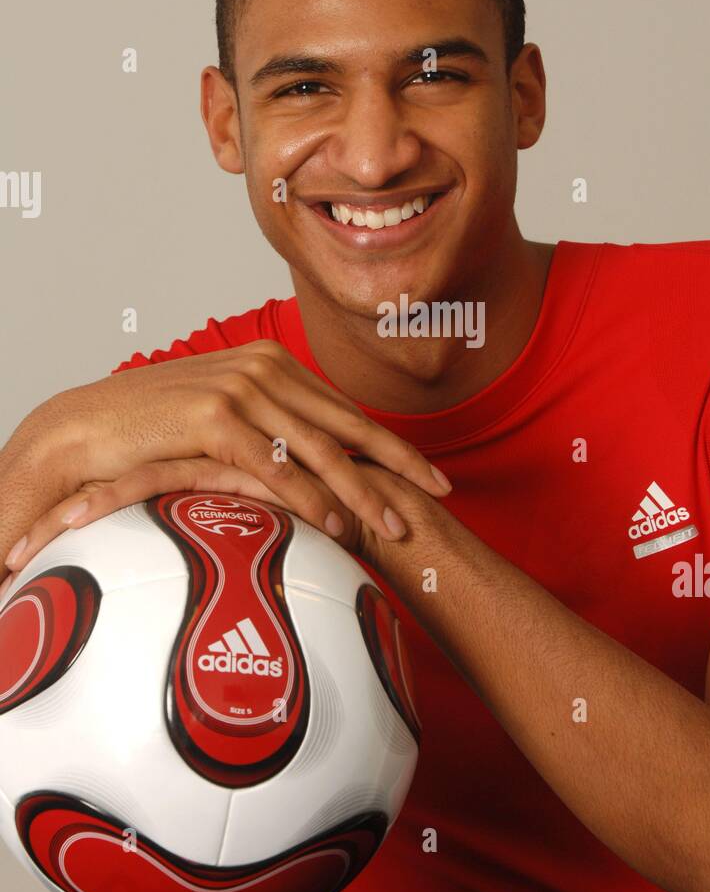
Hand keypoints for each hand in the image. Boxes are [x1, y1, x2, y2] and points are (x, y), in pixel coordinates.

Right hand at [8, 341, 450, 569]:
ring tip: (397, 528)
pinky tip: (337, 525)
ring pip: (320, 450)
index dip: (391, 444)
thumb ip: (266, 428)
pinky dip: (311, 499)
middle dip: (401, 462)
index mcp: (272, 364)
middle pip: (349, 425)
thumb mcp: (220, 416)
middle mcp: (264, 368)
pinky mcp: (214, 418)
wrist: (85, 427)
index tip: (428, 473)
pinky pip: (276, 467)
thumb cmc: (153, 430)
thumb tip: (305, 462)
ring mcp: (241, 389)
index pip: (346, 410)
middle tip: (442, 494)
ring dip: (364, 492)